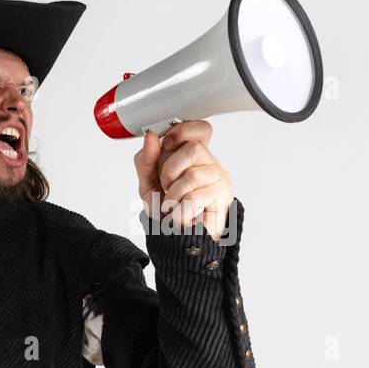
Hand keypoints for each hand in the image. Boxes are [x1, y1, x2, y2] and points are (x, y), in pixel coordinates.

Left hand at [132, 120, 233, 240]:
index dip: (182, 131)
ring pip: (194, 175)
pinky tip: (180, 216)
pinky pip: (197, 197)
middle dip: (171, 169)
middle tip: (166, 184)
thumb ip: (146, 160)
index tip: (165, 145)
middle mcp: (209, 163)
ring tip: (171, 205)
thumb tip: (150, 137)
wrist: (177, 239)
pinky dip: (181, 210)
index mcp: (192, 154)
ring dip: (174, 194)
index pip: (199, 128)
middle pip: (195, 148)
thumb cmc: (167, 209)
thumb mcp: (148, 182)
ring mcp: (219, 179)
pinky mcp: (222, 197)